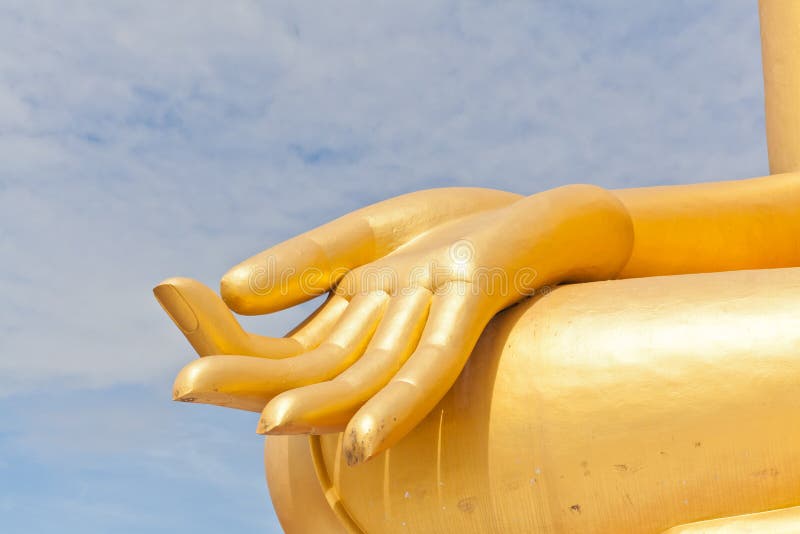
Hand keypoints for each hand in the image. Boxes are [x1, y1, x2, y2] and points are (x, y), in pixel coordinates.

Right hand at [156, 185, 632, 463]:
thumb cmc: (467, 232)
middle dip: (250, 375)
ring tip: (265, 421)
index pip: (278, 348)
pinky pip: (436, 367)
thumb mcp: (376, 234)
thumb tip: (233, 291)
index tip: (170, 304)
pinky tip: (361, 440)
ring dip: (317, 405)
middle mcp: (385, 335)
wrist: (554, 223)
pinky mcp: (476, 304)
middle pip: (312, 369)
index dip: (225, 339)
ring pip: (366, 379)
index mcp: (354, 321)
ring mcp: (429, 325)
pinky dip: (397, 404)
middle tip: (184, 386)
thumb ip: (309, 261)